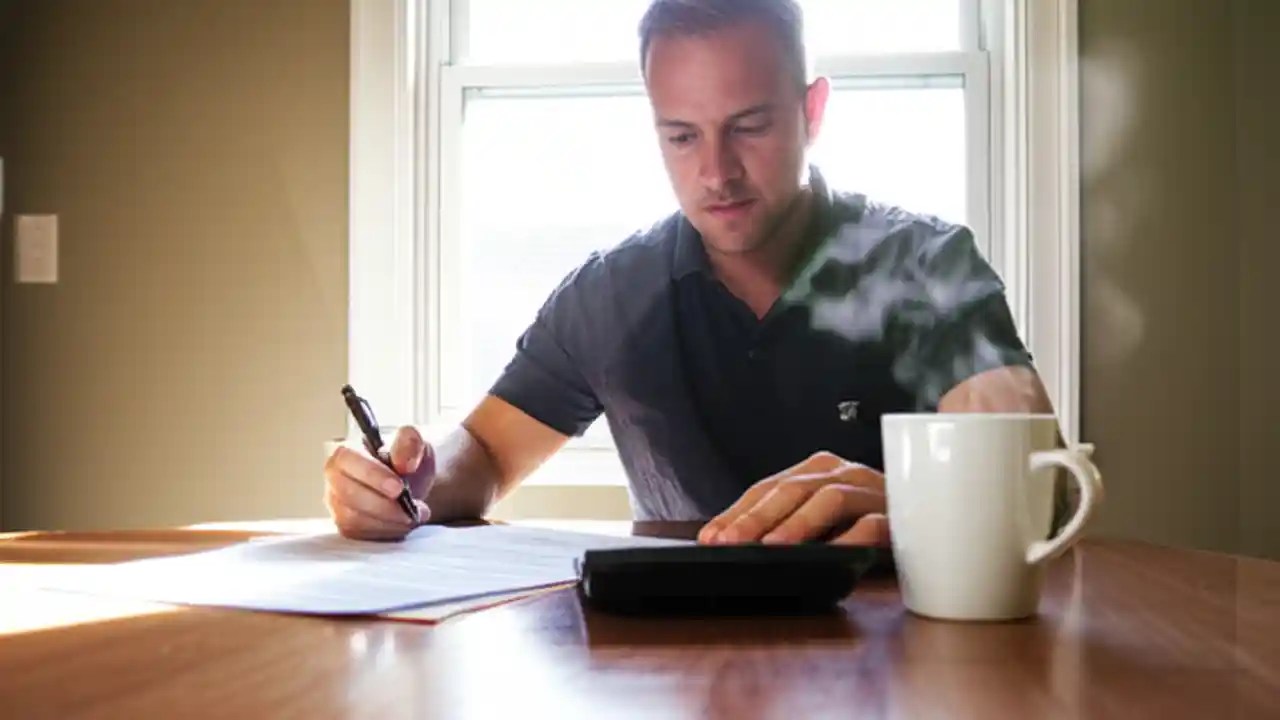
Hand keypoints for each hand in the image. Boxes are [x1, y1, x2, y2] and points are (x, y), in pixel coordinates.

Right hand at [324, 426, 435, 540]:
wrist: (412, 484)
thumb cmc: (407, 461)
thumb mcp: (415, 444)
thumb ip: (410, 443)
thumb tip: (405, 462)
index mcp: (346, 454)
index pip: (347, 461)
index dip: (371, 475)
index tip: (399, 487)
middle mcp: (335, 480)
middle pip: (349, 495)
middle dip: (384, 505)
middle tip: (412, 508)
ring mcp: (337, 505)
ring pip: (354, 519)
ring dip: (388, 521)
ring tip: (413, 515)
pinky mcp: (347, 527)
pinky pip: (361, 535)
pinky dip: (387, 532)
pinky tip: (403, 524)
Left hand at [698, 451, 890, 546]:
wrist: (935, 512)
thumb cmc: (868, 521)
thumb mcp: (821, 519)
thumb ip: (787, 523)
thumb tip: (734, 542)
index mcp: (818, 470)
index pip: (767, 487)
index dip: (736, 512)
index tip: (710, 537)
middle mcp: (842, 473)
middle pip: (791, 490)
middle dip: (755, 518)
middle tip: (729, 542)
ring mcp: (871, 491)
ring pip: (829, 498)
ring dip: (798, 524)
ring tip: (772, 547)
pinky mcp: (900, 514)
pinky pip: (872, 524)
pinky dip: (850, 539)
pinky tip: (831, 554)